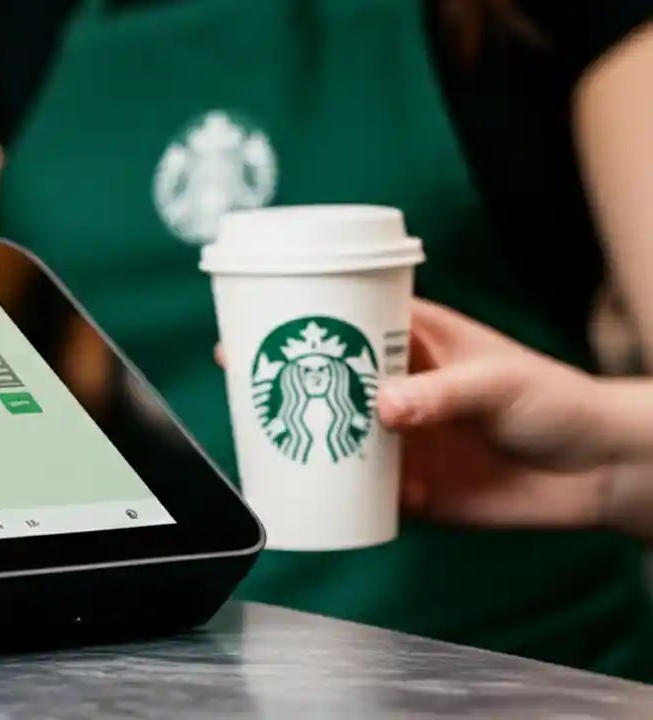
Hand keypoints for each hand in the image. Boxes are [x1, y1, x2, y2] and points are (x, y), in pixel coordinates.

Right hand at [213, 300, 615, 528]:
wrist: (599, 474)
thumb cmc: (558, 404)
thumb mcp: (498, 382)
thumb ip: (440, 393)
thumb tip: (382, 408)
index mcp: (421, 344)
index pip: (351, 319)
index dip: (303, 313)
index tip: (257, 316)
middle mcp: (403, 390)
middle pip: (328, 377)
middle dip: (282, 374)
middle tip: (240, 373)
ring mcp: (404, 439)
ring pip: (334, 433)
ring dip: (297, 433)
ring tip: (257, 429)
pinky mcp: (412, 488)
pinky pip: (358, 491)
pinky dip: (329, 491)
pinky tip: (298, 488)